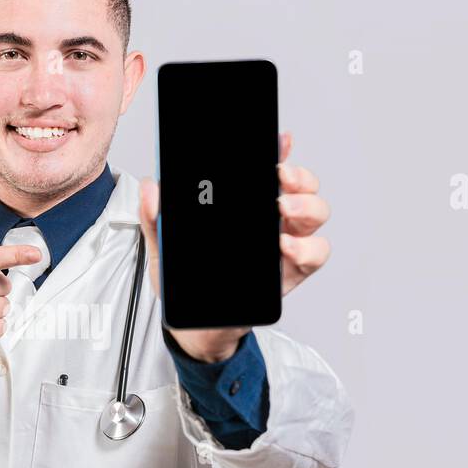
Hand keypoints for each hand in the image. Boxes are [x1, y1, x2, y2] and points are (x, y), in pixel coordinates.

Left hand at [136, 131, 332, 361]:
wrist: (197, 326)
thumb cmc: (186, 282)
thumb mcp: (164, 247)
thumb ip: (155, 218)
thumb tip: (150, 188)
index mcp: (244, 206)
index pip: (266, 169)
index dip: (278, 150)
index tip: (279, 140)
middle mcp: (270, 220)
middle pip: (302, 186)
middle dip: (298, 175)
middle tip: (279, 177)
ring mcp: (285, 243)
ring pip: (315, 212)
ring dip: (306, 205)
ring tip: (282, 209)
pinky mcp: (292, 271)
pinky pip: (316, 253)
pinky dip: (307, 247)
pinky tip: (284, 247)